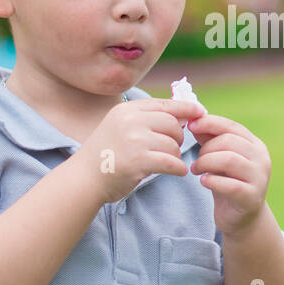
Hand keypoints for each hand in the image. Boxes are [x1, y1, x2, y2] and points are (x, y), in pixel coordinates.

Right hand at [74, 98, 205, 204]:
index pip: (165, 104)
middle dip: (178, 138)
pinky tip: (176, 172)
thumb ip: (145, 119)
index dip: (186, 108)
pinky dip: (178, 169)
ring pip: (174, 145)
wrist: (83, 179)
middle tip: (172, 149)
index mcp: (128, 109)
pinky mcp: (139, 160)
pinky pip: (172, 162)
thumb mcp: (120, 126)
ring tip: (166, 163)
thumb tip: (181, 116)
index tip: (200, 112)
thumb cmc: (106, 155)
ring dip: (175, 156)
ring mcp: (134, 139)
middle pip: (173, 124)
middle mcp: (131, 120)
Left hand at [187, 113, 270, 236]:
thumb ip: (210, 140)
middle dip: (206, 149)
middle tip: (196, 161)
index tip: (190, 126)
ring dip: (205, 162)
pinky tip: (203, 182)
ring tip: (196, 170)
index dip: (209, 123)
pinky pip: (229, 184)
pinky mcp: (251, 197)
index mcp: (255, 145)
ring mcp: (259, 178)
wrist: (242, 218)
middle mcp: (261, 158)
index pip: (232, 126)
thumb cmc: (228, 183)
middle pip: (229, 141)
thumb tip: (194, 120)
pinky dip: (211, 181)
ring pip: (229, 159)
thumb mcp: (219, 158)